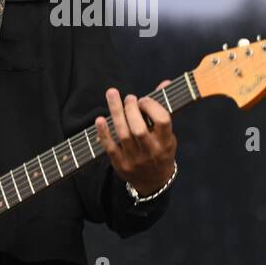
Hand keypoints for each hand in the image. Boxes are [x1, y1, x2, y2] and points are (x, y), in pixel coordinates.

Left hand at [94, 80, 176, 196]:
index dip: (152, 106)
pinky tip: (99, 119)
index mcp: (166, 142)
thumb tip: (165, 82)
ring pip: (123, 135)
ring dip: (116, 112)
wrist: (154, 182)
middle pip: (139, 128)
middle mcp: (152, 152)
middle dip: (131, 109)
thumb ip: (162, 108)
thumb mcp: (166, 133)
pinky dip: (103, 133)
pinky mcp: (121, 165)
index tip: (144, 100)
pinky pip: (110, 148)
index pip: (162, 120)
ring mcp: (136, 160)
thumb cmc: (160, 149)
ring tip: (112, 95)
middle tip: (128, 98)